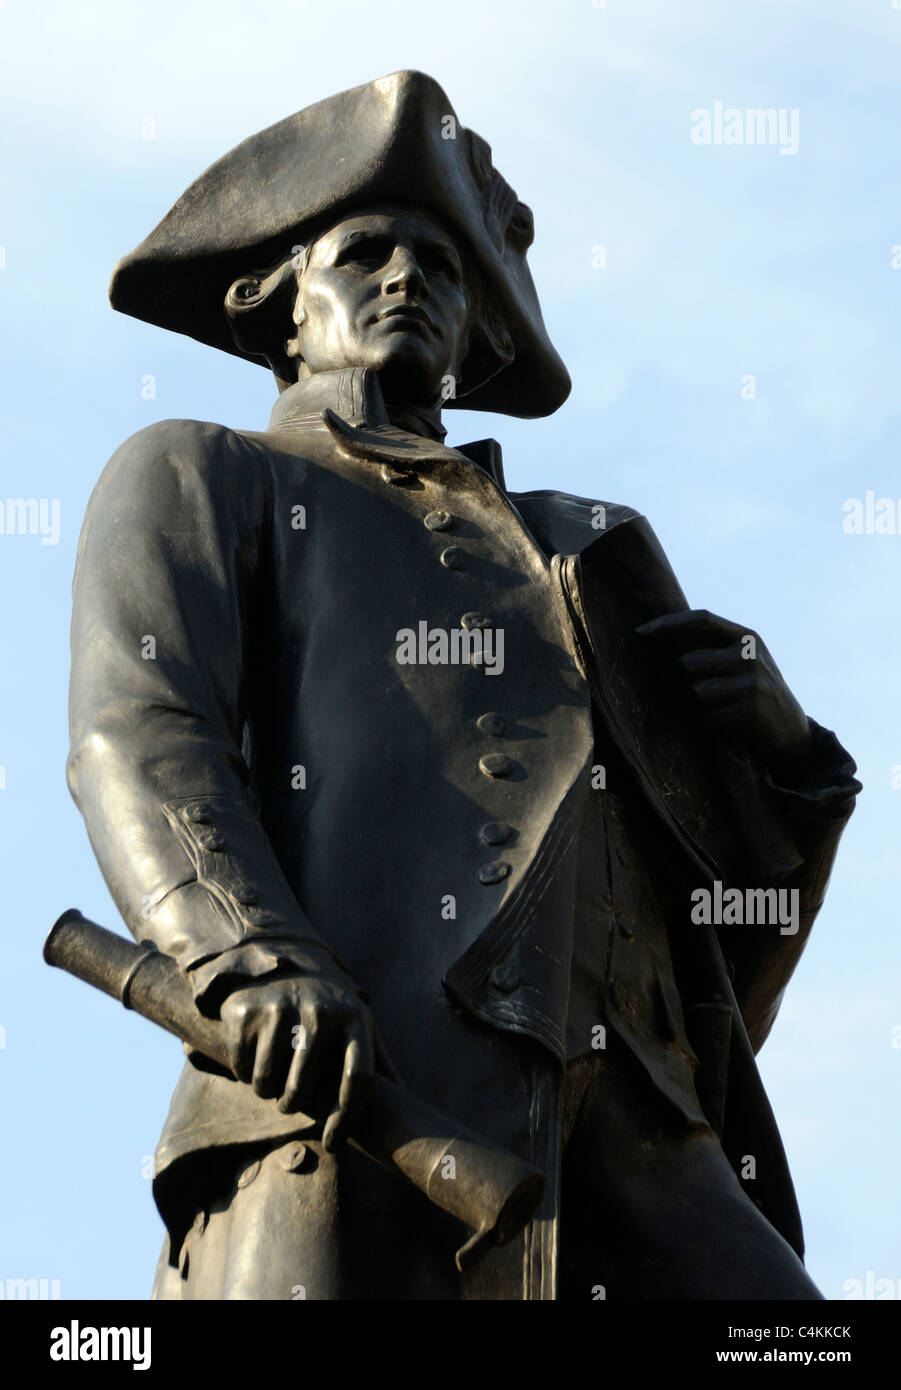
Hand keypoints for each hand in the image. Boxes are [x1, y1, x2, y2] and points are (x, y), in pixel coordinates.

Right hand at [220, 961, 375, 1151]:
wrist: (281, 965)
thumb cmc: (327, 1013)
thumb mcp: (357, 1026)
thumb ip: (379, 1061)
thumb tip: (408, 1101)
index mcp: (356, 1017)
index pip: (358, 1079)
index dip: (346, 1118)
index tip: (332, 1143)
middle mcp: (321, 1009)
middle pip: (302, 1088)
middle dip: (293, 1105)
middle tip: (289, 1103)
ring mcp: (282, 1006)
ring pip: (267, 1082)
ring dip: (266, 1091)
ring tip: (272, 1078)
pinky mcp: (248, 1009)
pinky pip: (242, 1066)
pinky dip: (243, 1072)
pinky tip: (253, 1055)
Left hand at [636, 609, 813, 781]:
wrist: (789, 731)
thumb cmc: (750, 692)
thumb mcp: (739, 662)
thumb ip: (709, 647)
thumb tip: (655, 635)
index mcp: (746, 637)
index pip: (702, 619)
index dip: (669, 624)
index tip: (640, 633)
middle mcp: (751, 655)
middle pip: (688, 662)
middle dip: (678, 682)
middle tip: (687, 694)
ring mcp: (753, 683)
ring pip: (695, 692)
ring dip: (692, 706)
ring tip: (709, 710)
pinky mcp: (750, 711)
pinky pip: (706, 717)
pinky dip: (706, 723)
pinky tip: (723, 724)